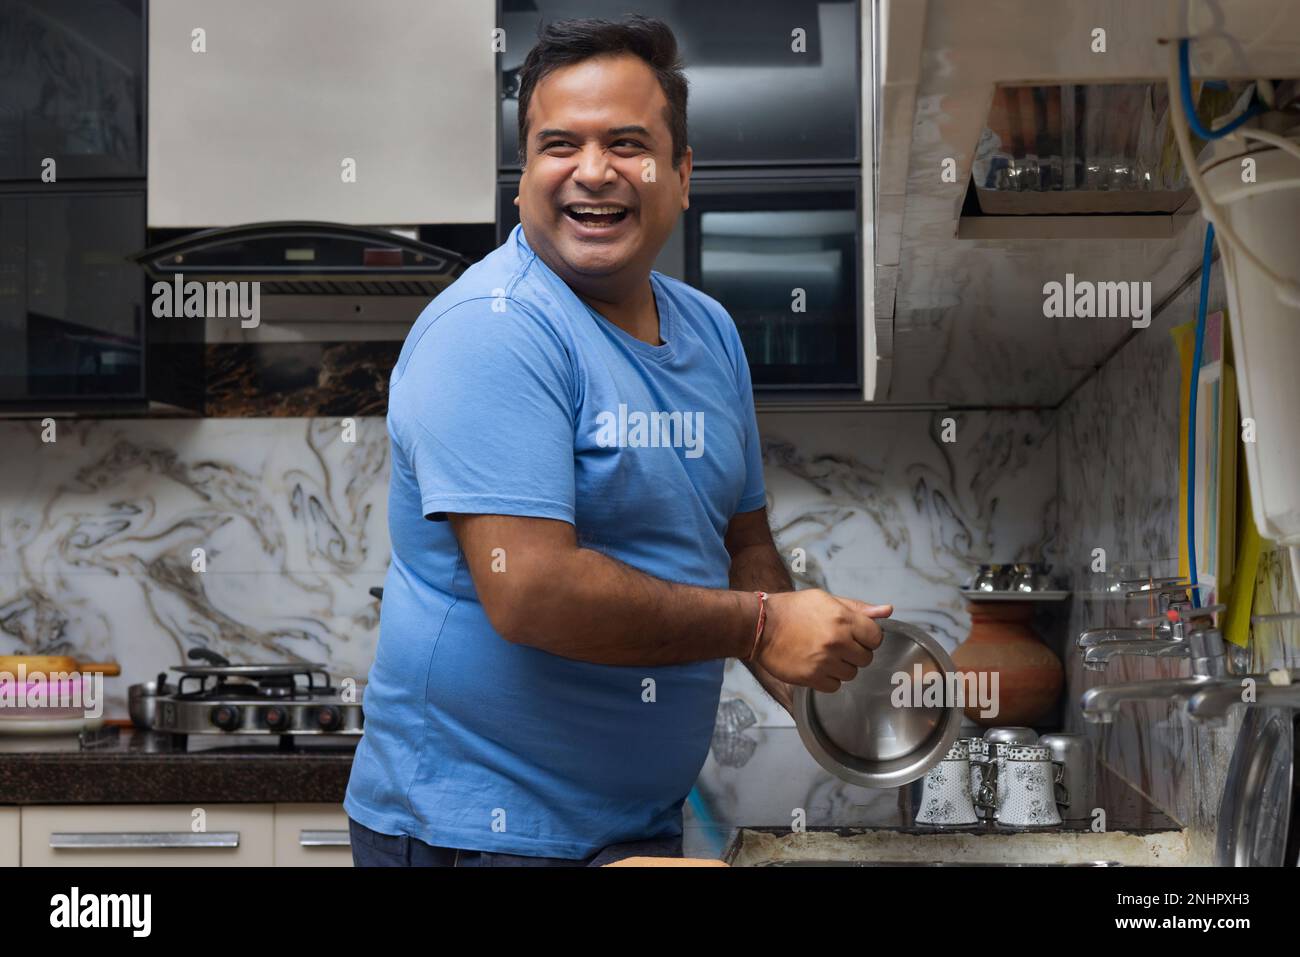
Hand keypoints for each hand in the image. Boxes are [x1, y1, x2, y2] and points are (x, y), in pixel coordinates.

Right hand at [755, 590, 891, 692]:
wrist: (760, 625)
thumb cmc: (793, 610)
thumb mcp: (825, 600)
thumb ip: (858, 608)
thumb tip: (887, 610)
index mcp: (843, 619)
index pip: (876, 637)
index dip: (867, 637)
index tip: (855, 635)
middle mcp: (837, 641)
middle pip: (866, 658)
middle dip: (854, 652)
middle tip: (836, 645)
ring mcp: (825, 661)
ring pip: (851, 674)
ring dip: (841, 667)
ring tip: (823, 654)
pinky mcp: (812, 677)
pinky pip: (834, 686)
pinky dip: (827, 679)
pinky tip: (816, 666)